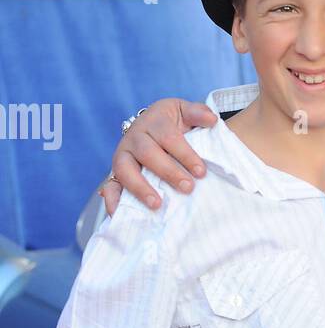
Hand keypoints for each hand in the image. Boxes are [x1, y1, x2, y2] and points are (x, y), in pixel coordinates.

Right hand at [100, 98, 216, 214]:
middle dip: (168, 172)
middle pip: (148, 153)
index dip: (185, 154)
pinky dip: (112, 200)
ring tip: (157, 205)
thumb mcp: (185, 112)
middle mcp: (135, 137)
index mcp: (154, 121)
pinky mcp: (115, 172)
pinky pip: (109, 186)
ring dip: (140, 188)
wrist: (153, 127)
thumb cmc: (174, 123)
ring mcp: (123, 155)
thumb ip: (198, 113)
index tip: (201, 172)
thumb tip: (211, 120)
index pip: (169, 137)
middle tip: (188, 188)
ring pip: (125, 169)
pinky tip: (118, 214)